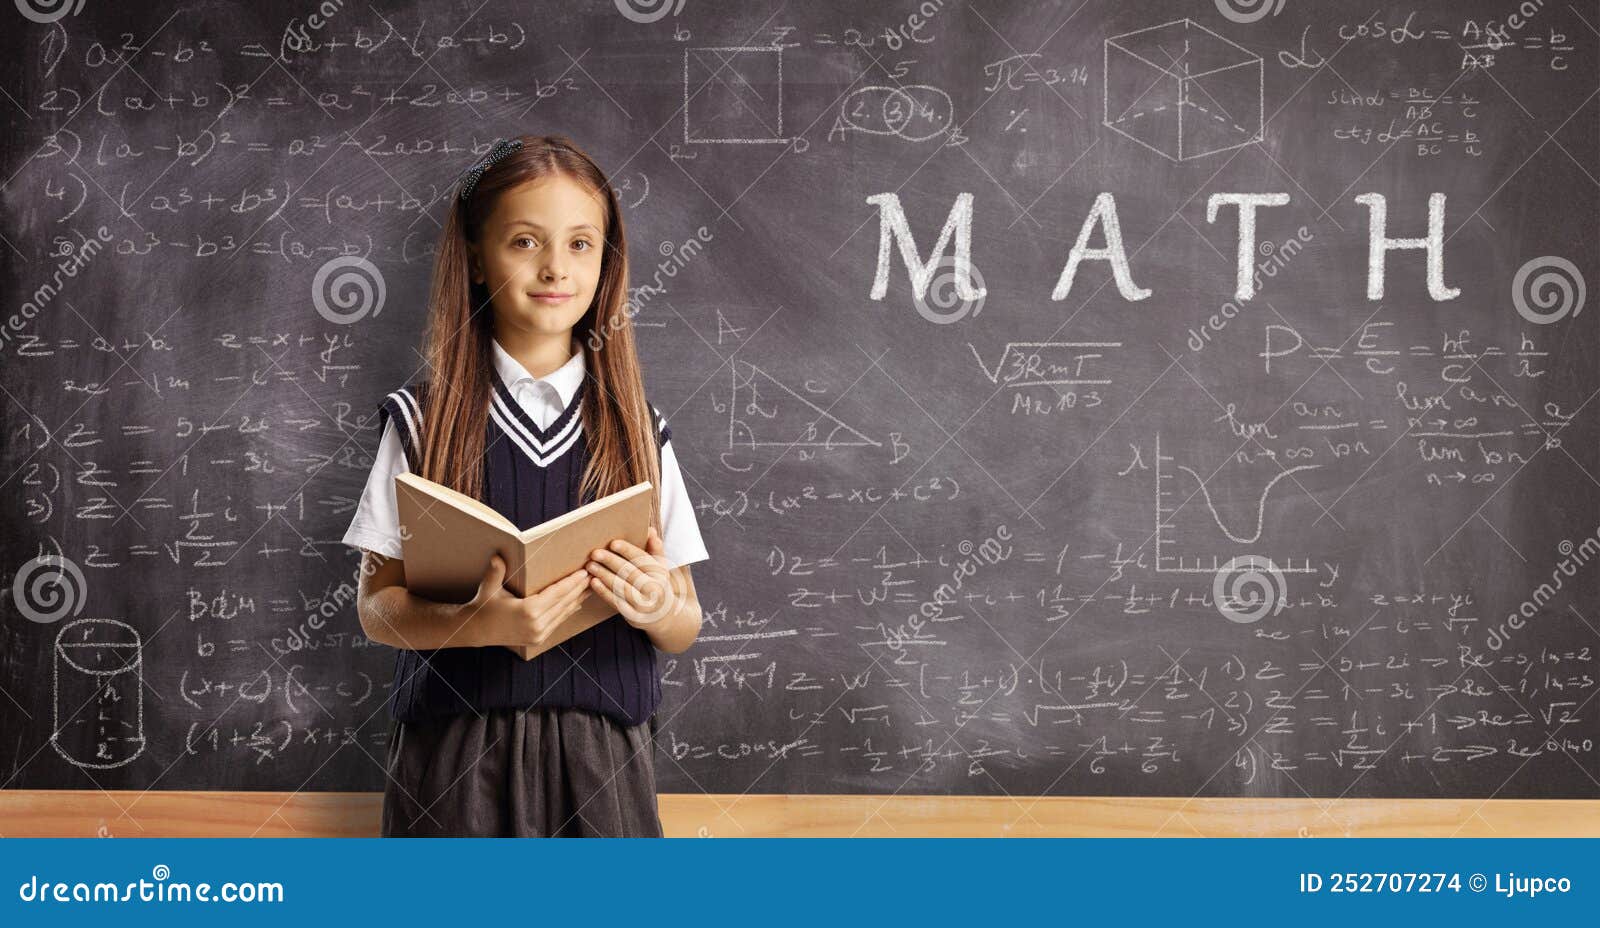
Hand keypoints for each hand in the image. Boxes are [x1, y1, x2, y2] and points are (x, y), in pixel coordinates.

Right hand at [466, 554, 591, 648]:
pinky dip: (568, 610)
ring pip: (564, 613)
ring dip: (578, 599)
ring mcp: (539, 634)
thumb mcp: (488, 588)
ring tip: (590, 586)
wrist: (477, 631)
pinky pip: (558, 622)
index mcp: (528, 611)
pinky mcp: (539, 639)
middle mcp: (536, 625)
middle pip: (564, 602)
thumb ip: (495, 572)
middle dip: (580, 588)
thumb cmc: (484, 605)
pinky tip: (577, 601)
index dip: (572, 582)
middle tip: (593, 574)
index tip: (584, 572)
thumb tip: (497, 556)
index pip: (557, 593)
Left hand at [585, 525, 678, 627]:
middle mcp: (654, 590)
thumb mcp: (660, 567)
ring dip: (604, 575)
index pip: (642, 559)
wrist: (662, 615)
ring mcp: (643, 604)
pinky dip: (603, 591)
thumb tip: (650, 530)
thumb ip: (655, 549)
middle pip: (630, 572)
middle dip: (611, 562)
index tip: (613, 543)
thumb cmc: (657, 584)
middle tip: (595, 553)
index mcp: (661, 574)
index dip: (628, 551)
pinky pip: (616, 602)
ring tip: (590, 566)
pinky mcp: (633, 615)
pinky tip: (593, 582)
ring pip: (621, 587)